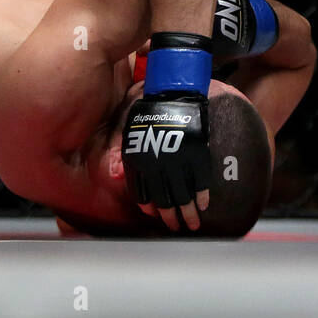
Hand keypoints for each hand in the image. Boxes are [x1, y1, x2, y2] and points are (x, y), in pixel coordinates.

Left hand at [122, 94, 210, 231]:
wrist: (171, 90)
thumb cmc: (148, 108)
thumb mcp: (128, 130)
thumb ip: (121, 152)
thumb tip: (113, 174)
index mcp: (138, 160)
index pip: (142, 192)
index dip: (150, 207)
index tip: (156, 215)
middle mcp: (156, 165)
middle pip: (164, 199)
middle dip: (172, 217)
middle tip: (178, 227)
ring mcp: (177, 161)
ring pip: (182, 195)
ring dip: (188, 212)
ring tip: (193, 224)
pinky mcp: (195, 154)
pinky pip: (200, 180)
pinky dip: (202, 194)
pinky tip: (204, 204)